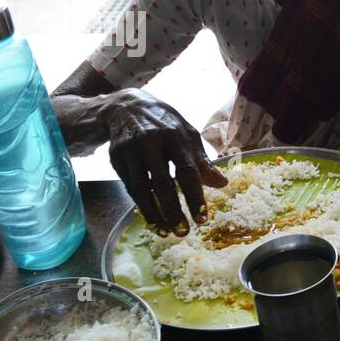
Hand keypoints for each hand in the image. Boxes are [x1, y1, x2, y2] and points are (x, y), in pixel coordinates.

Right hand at [101, 88, 226, 234]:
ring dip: (154, 214)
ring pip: (141, 189)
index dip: (195, 195)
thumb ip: (203, 160)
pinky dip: (141, 206)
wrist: (127, 107)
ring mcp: (131, 151)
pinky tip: (152, 220)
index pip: (187, 170)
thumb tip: (223, 184)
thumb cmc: (165, 125)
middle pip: (162, 182)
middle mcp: (151, 143)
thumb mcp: (188, 134)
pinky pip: (130, 187)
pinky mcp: (116, 159)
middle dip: (173, 211)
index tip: (202, 218)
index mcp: (175, 136)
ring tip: (166, 232)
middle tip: (183, 232)